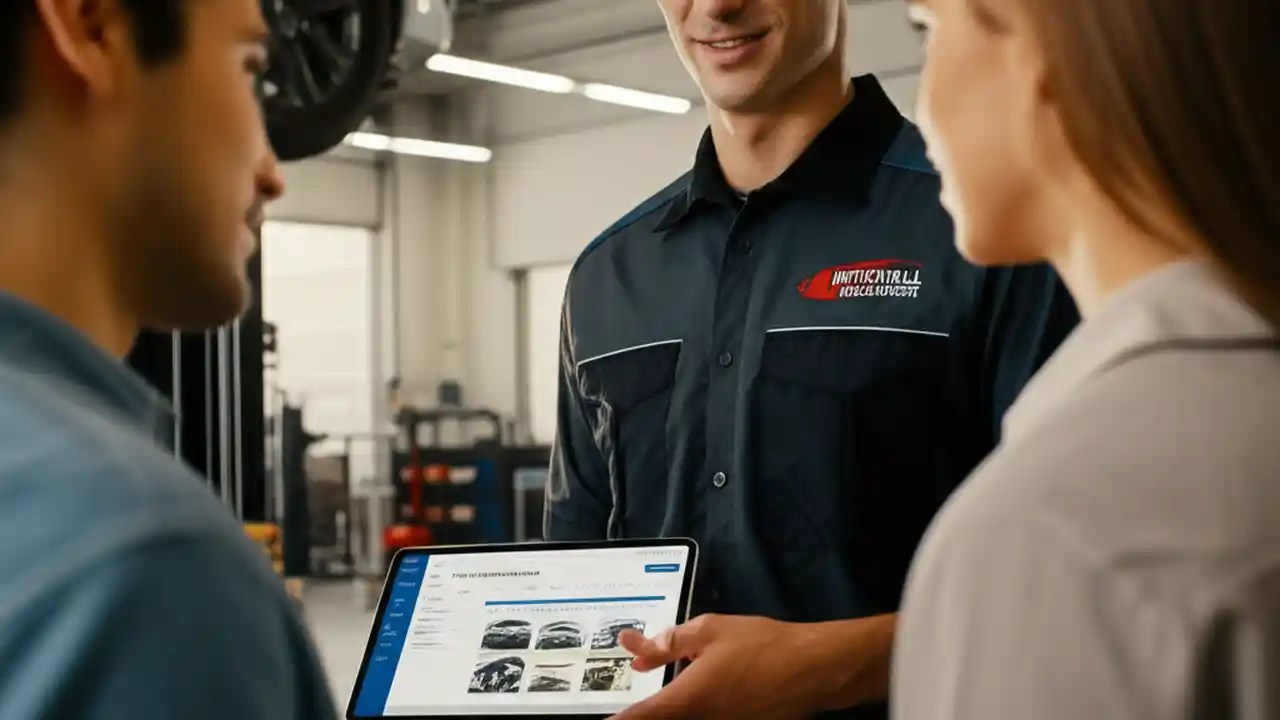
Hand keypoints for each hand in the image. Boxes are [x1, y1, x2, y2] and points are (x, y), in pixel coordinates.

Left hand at [607, 614, 839, 719]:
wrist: (814, 669)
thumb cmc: (761, 645)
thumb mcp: (709, 631)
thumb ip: (667, 643)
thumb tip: (636, 651)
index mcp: (686, 700)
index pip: (638, 718)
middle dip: (645, 712)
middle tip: (640, 691)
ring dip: (672, 707)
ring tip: (672, 688)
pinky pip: (708, 719)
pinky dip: (694, 709)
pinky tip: (702, 688)